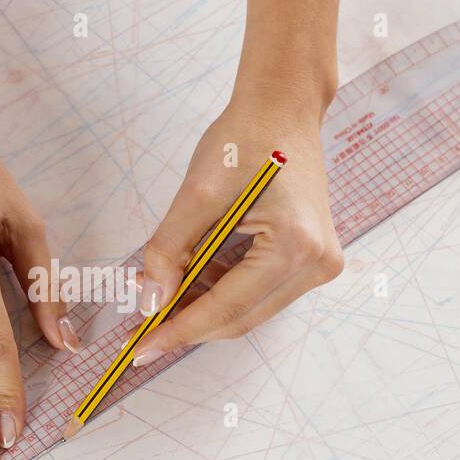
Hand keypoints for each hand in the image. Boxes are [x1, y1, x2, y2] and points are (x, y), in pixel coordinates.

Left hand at [133, 99, 342, 364]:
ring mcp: (320, 264)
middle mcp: (317, 264)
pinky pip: (258, 292)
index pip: (226, 309)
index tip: (140, 351)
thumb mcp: (197, 193)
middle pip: (240, 318)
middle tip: (140, 331)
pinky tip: (190, 278)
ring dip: (201, 307)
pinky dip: (221, 291)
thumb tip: (150, 303)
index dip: (178, 331)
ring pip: (248, 310)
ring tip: (158, 293)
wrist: (283, 109)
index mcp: (295, 246)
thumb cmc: (244, 138)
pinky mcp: (311, 260)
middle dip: (187, 324)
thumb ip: (170, 251)